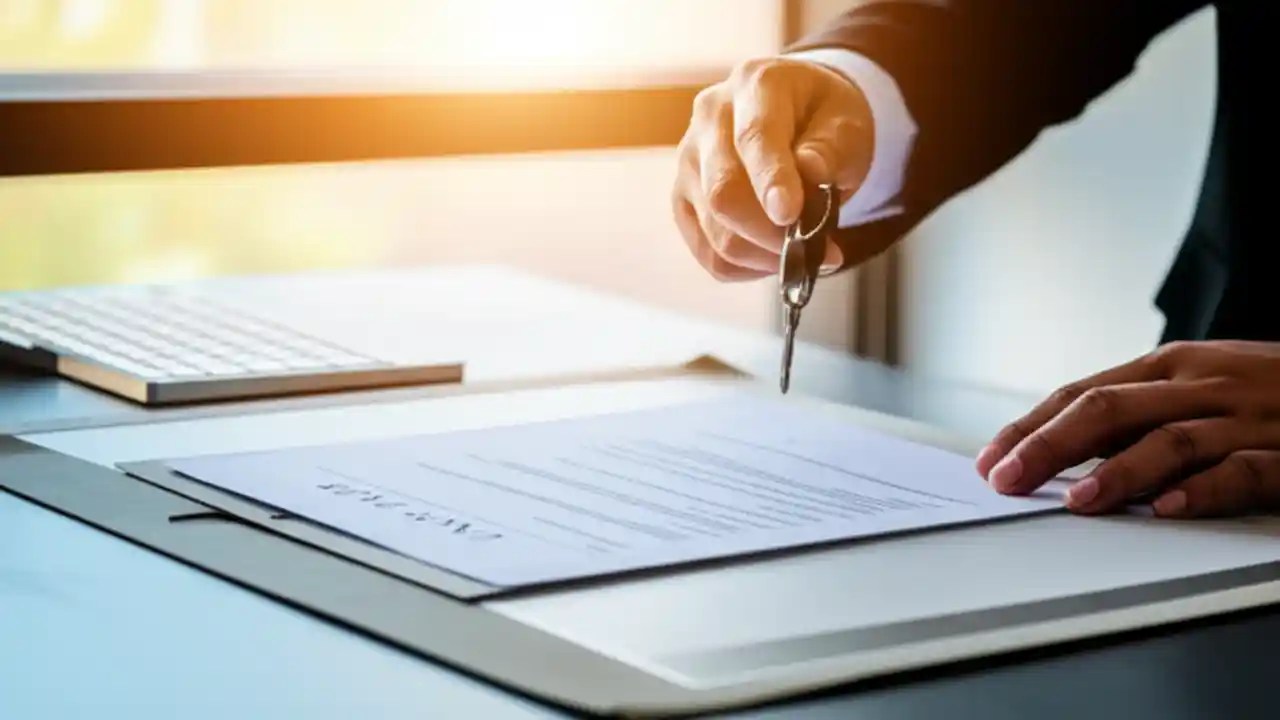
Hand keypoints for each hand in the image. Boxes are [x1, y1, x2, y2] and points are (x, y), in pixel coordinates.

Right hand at [671, 57, 874, 280]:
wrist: (798, 118)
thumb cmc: (824, 120)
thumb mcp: (847, 122)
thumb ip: (831, 146)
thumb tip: (811, 174)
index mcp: (754, 84)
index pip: (754, 138)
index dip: (771, 180)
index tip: (790, 214)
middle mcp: (709, 118)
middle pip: (723, 192)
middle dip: (770, 233)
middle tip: (815, 250)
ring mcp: (688, 161)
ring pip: (715, 231)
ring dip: (764, 256)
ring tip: (804, 256)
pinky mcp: (682, 199)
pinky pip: (708, 253)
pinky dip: (746, 268)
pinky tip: (774, 257)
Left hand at [977, 341, 1279, 517]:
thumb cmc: (1267, 390)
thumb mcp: (1197, 385)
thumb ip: (1137, 411)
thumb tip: (1057, 448)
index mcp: (1170, 366)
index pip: (1082, 392)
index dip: (1031, 426)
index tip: (989, 459)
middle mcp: (1201, 385)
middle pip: (1109, 409)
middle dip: (1049, 445)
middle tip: (1006, 479)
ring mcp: (1247, 419)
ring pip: (1169, 440)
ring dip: (1116, 472)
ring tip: (1074, 501)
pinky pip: (1244, 472)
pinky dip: (1204, 490)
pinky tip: (1169, 509)